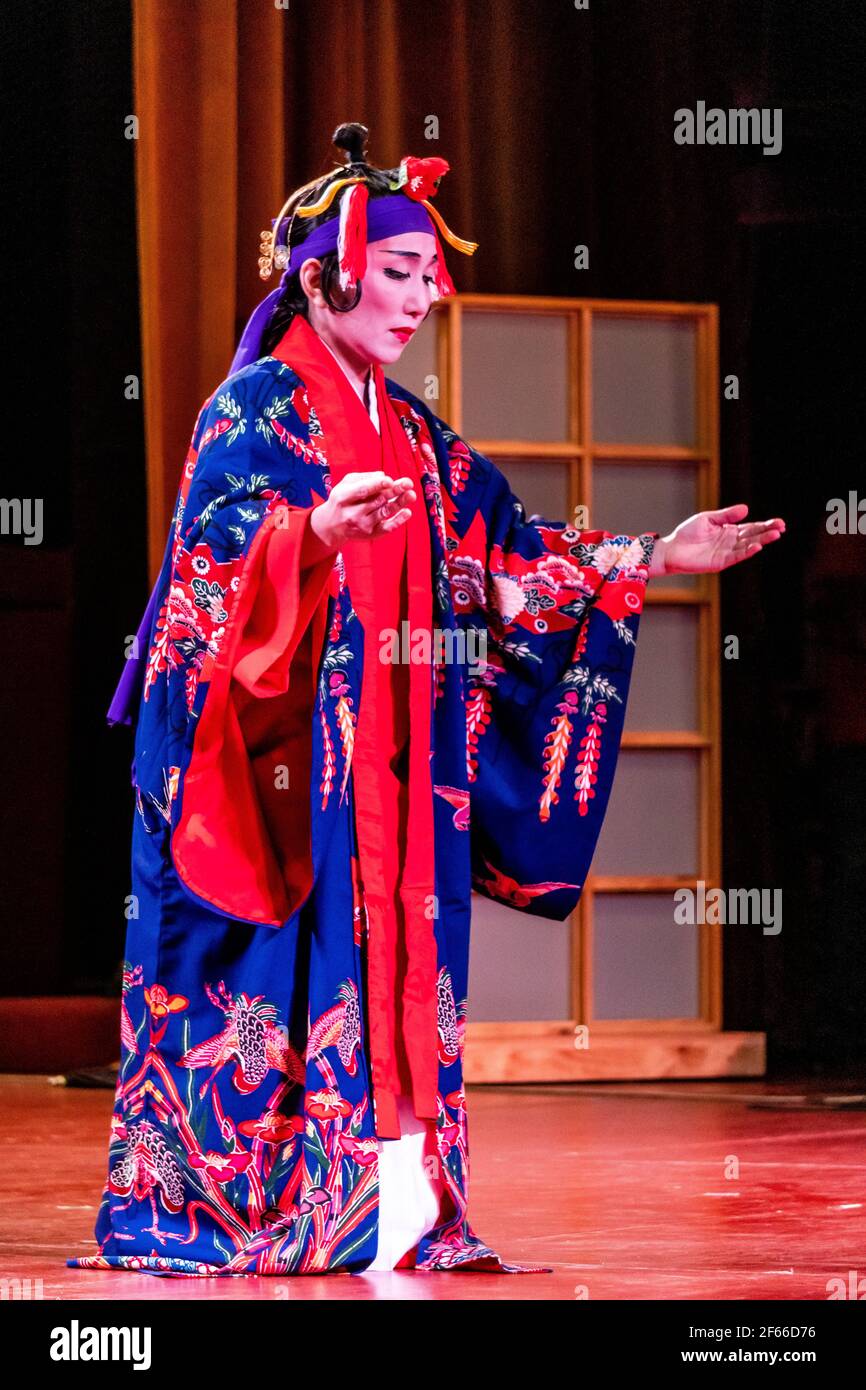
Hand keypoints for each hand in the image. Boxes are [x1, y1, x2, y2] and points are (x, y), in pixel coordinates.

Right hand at [310, 471, 416, 550]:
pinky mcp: (370, 534)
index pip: (362, 491)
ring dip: (399, 503)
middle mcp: (352, 513)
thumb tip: (383, 476)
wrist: (331, 526)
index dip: (376, 485)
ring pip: (384, 512)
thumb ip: (363, 478)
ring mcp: (362, 525)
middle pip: (376, 501)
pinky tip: (407, 512)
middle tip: (408, 483)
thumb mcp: (346, 484)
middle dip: (393, 491)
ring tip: (411, 495)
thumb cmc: (342, 500)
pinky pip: (386, 528)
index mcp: (343, 497)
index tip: (390, 480)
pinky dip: (398, 521)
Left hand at [652, 504, 785, 575]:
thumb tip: (746, 509)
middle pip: (753, 536)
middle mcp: (731, 542)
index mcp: (730, 530)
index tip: (779, 522)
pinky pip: (737, 556)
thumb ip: (726, 515)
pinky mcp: (721, 562)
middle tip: (782, 528)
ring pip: (748, 546)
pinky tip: (757, 546)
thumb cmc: (688, 533)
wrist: (673, 548)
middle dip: (768, 532)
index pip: (751, 527)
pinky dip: (747, 551)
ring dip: (762, 541)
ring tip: (774, 535)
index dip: (765, 525)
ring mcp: (727, 552)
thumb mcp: (708, 519)